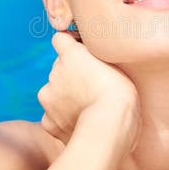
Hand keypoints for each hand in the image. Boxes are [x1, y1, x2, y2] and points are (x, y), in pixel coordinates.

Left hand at [37, 30, 140, 147]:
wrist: (109, 130)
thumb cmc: (120, 96)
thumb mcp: (117, 66)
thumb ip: (97, 60)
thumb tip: (94, 60)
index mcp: (70, 55)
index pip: (60, 39)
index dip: (69, 44)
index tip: (81, 52)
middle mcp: (54, 73)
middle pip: (59, 68)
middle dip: (71, 75)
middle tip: (92, 88)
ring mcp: (48, 98)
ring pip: (53, 93)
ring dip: (65, 98)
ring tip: (87, 109)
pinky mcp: (48, 122)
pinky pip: (53, 117)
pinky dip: (63, 119)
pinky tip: (80, 124)